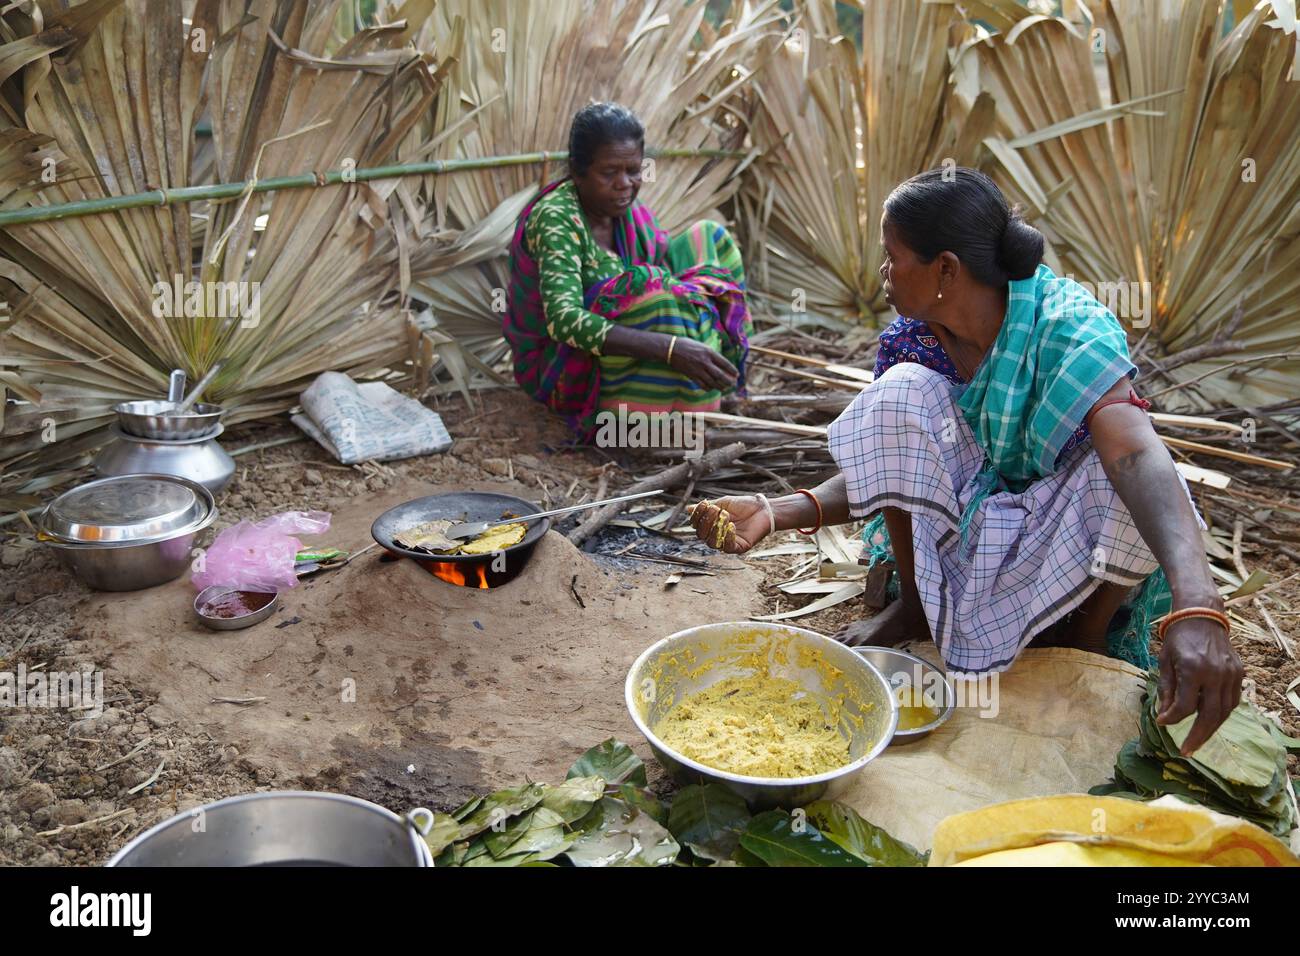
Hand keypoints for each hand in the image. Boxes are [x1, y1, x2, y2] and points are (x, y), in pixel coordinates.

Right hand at [668, 337, 738, 391]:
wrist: (672, 349)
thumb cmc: (687, 345)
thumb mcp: (702, 346)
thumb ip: (711, 354)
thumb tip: (721, 361)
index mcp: (709, 353)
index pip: (725, 363)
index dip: (732, 370)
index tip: (737, 374)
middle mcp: (705, 362)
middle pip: (721, 375)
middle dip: (729, 381)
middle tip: (733, 384)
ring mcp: (698, 370)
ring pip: (713, 382)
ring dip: (720, 386)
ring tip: (725, 388)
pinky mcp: (692, 376)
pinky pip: (703, 385)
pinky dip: (709, 388)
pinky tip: (712, 388)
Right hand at [689, 497, 770, 553]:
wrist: (763, 509)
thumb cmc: (744, 506)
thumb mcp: (724, 504)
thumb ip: (708, 508)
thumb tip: (689, 509)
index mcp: (711, 525)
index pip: (696, 525)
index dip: (697, 515)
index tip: (704, 503)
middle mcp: (716, 536)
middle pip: (701, 535)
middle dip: (705, 521)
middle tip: (715, 510)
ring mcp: (727, 542)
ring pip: (712, 543)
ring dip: (715, 528)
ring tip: (725, 515)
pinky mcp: (739, 547)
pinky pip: (728, 547)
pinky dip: (728, 537)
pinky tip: (731, 526)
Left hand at [1156, 616, 1243, 755]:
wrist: (1201, 616)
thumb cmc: (1178, 639)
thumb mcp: (1164, 662)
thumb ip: (1166, 690)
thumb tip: (1164, 717)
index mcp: (1193, 669)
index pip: (1185, 706)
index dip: (1172, 718)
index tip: (1161, 723)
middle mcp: (1215, 674)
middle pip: (1210, 715)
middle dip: (1197, 736)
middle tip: (1186, 752)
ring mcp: (1231, 674)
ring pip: (1224, 712)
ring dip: (1211, 729)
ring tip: (1197, 741)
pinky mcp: (1239, 674)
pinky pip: (1232, 701)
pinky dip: (1221, 714)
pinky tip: (1210, 722)